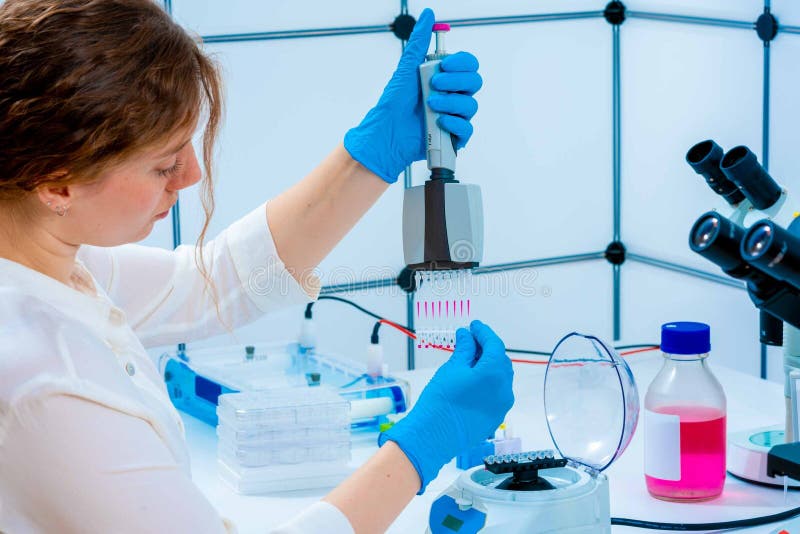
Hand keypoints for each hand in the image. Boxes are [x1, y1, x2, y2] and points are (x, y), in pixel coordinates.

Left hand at [343, 8, 482, 183]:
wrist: (386, 132)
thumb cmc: (394, 103)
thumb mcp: (407, 68)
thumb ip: (419, 42)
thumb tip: (428, 15)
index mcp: (445, 79)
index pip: (469, 65)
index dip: (461, 63)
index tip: (445, 65)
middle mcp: (453, 96)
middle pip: (474, 82)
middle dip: (455, 81)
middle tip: (434, 85)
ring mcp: (454, 116)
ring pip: (471, 105)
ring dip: (451, 103)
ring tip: (430, 105)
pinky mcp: (453, 136)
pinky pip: (467, 129)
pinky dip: (455, 123)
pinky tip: (439, 121)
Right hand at [378, 320, 513, 492]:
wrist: (433, 436)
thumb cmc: (440, 403)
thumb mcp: (452, 368)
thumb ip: (464, 349)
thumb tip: (467, 337)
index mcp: (495, 373)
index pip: (494, 344)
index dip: (483, 332)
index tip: (474, 326)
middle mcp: (504, 390)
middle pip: (500, 361)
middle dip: (486, 348)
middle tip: (471, 340)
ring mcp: (502, 406)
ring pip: (500, 378)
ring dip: (488, 366)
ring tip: (469, 359)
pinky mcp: (495, 417)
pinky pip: (496, 393)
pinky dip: (488, 382)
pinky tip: (472, 379)